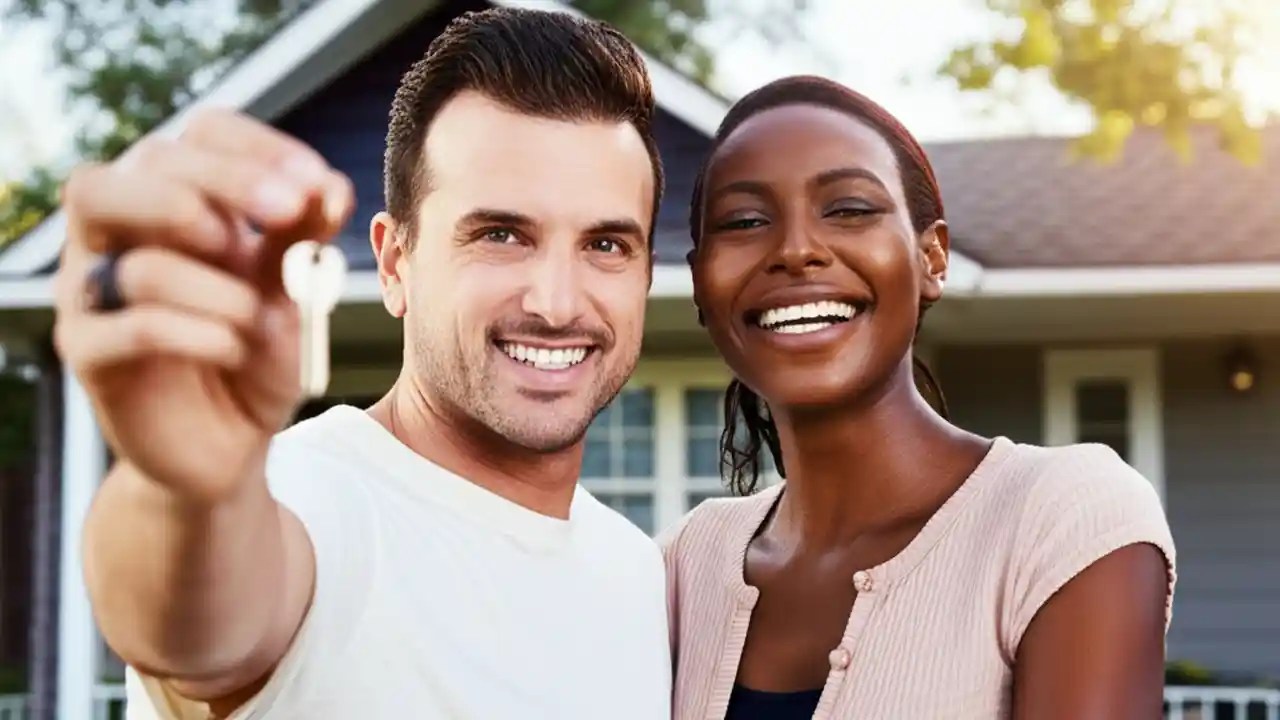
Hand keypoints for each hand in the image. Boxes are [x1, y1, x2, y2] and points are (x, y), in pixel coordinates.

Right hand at [53, 108, 354, 501]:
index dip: (258, 148)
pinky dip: (200, 334)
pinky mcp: (86, 351)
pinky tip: (235, 347)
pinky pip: (133, 326)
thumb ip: (304, 237)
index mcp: (172, 198)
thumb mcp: (291, 290)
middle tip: (288, 213)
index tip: (315, 184)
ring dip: (223, 290)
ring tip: (261, 321)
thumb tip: (331, 186)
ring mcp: (91, 287)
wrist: (230, 443)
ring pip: (140, 259)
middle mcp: (119, 229)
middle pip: (148, 166)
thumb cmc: (255, 351)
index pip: (200, 135)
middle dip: (228, 184)